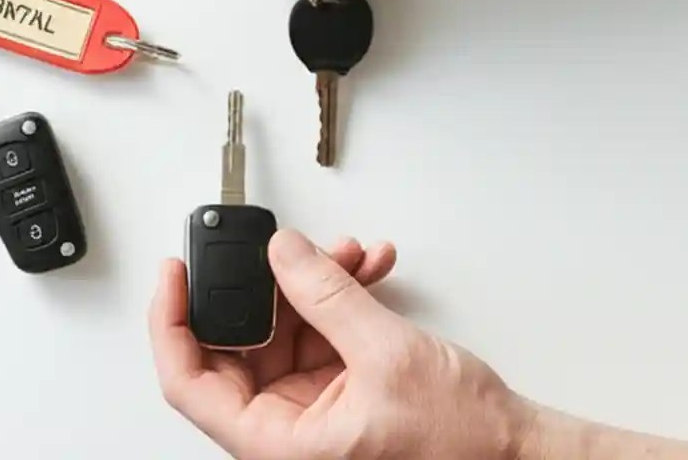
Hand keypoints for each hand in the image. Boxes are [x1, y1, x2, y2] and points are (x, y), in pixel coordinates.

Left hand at [149, 228, 531, 458]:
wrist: (515, 448)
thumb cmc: (460, 442)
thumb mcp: (386, 354)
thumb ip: (326, 296)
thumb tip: (281, 254)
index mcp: (279, 444)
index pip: (190, 382)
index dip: (172, 322)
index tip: (175, 272)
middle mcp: (287, 430)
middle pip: (239, 345)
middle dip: (265, 288)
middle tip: (277, 248)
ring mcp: (312, 408)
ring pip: (284, 330)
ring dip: (313, 284)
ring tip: (346, 254)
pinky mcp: (340, 388)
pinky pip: (320, 331)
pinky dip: (339, 297)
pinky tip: (365, 270)